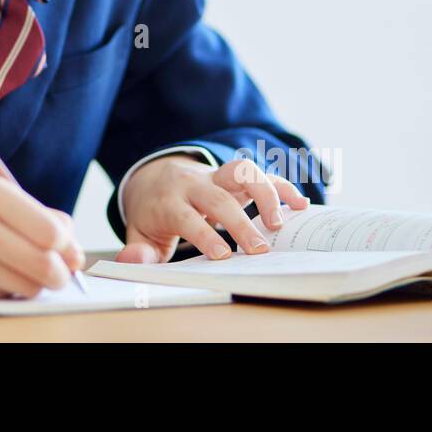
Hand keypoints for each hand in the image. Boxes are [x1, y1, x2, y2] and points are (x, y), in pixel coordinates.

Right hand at [0, 174, 85, 297]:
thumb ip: (36, 214)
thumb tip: (74, 247)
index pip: (49, 231)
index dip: (68, 247)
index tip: (69, 251)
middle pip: (43, 264)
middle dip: (60, 274)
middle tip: (60, 272)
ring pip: (27, 286)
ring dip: (35, 284)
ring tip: (25, 270)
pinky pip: (3, 296)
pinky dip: (8, 290)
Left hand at [114, 155, 310, 263]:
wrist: (154, 177)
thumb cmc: (152, 213)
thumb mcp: (139, 233)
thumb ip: (138, 250)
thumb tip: (132, 260)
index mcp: (169, 201)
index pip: (187, 216)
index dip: (204, 235)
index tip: (223, 255)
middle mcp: (194, 184)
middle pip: (219, 196)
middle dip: (240, 222)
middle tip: (259, 250)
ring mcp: (215, 176)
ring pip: (242, 171)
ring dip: (264, 194)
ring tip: (279, 223)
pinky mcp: (233, 176)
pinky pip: (260, 173)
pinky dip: (281, 186)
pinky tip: (299, 204)